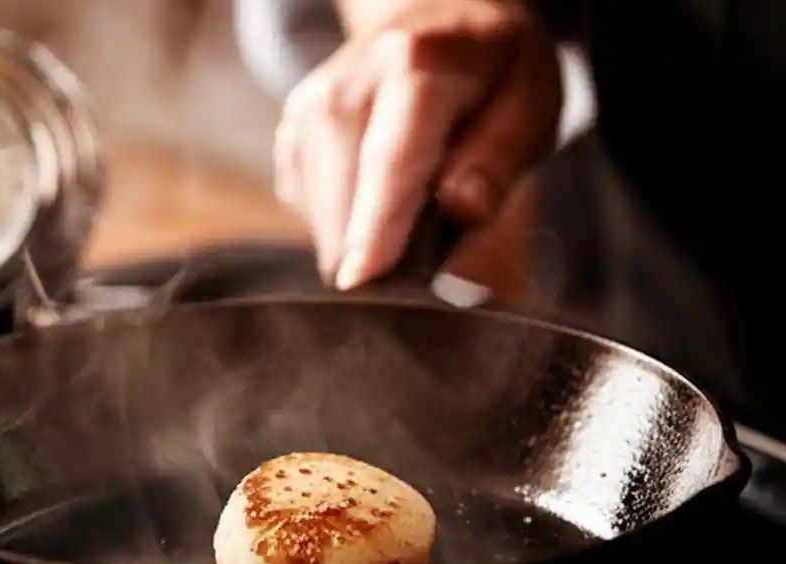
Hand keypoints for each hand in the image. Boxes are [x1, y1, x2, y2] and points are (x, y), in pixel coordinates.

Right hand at [274, 0, 561, 289]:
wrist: (436, 23)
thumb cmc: (492, 73)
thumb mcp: (532, 100)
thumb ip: (502, 156)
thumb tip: (464, 208)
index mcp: (416, 65)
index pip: (391, 158)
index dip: (375, 225)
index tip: (361, 279)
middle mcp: (347, 84)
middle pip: (346, 197)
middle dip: (382, 245)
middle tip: (435, 234)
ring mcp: (308, 110)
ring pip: (323, 214)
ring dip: (365, 234)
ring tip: (412, 197)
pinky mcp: (290, 135)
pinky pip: (311, 210)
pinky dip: (346, 218)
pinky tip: (378, 187)